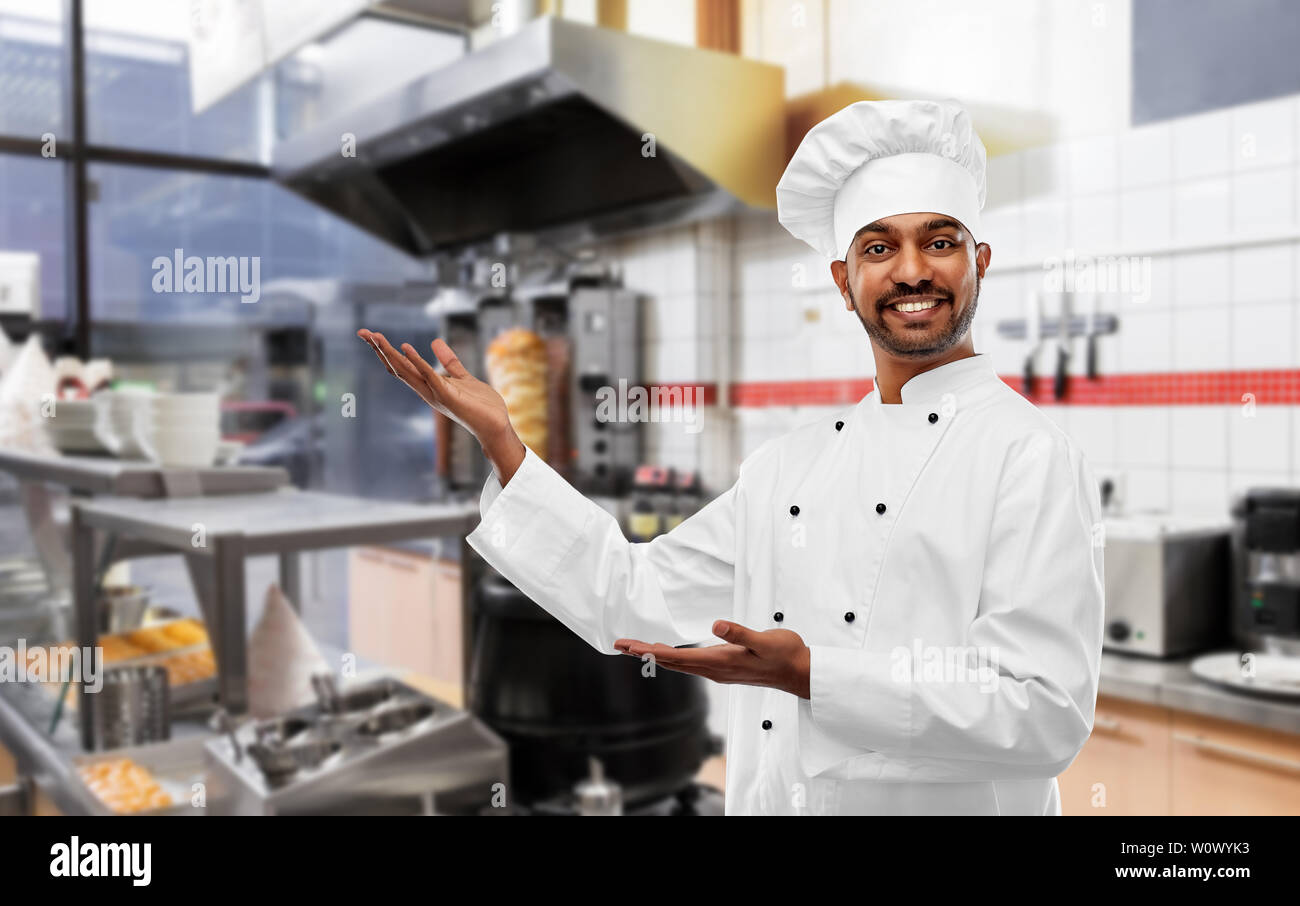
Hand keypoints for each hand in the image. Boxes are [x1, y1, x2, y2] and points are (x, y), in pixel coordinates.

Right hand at [356, 328, 512, 445]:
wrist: (496, 426)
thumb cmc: (481, 406)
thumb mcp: (463, 377)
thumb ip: (450, 362)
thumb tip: (435, 342)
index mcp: (429, 385)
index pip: (402, 366)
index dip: (386, 351)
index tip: (371, 335)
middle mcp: (427, 390)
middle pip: (398, 367)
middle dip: (380, 349)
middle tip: (362, 331)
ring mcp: (435, 393)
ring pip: (407, 371)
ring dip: (391, 353)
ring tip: (375, 336)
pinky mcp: (448, 395)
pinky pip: (430, 375)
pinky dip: (417, 361)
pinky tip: (406, 347)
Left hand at [615, 621, 810, 698]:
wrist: (800, 672)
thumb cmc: (784, 654)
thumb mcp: (764, 640)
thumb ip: (740, 634)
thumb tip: (716, 626)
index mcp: (719, 662)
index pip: (676, 658)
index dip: (650, 651)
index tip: (628, 646)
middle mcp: (714, 669)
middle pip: (671, 662)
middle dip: (645, 653)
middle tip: (620, 644)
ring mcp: (719, 670)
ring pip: (679, 664)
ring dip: (656, 655)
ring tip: (636, 648)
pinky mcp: (725, 668)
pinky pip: (690, 664)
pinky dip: (672, 657)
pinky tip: (668, 654)